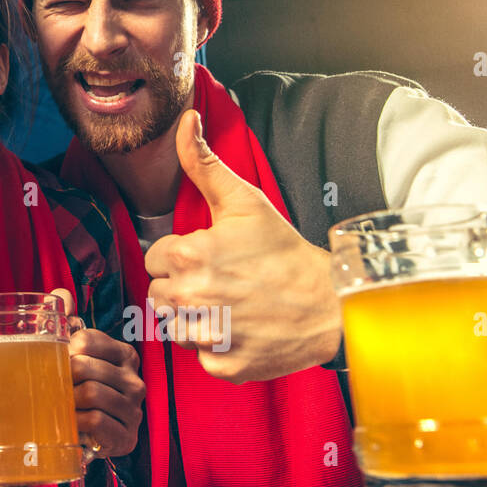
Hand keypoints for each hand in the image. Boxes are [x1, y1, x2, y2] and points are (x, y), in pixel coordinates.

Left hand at [50, 288, 143, 458]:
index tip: (57, 361)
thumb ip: (68, 323)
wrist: (96, 437)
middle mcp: (134, 380)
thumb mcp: (78, 355)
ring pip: (91, 393)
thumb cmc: (84, 390)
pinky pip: (96, 421)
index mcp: (124, 354)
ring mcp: (134, 409)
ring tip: (62, 405)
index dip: (64, 350)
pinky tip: (72, 423)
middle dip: (62, 377)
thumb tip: (60, 294)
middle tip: (53, 387)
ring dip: (68, 401)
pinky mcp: (127, 436)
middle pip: (84, 367)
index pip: (86, 340)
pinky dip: (77, 421)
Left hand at [143, 110, 341, 382]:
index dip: (180, 257)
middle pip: (159, 296)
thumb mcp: (243, 201)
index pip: (155, 261)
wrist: (331, 302)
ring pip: (174, 328)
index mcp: (188, 255)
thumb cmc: (282, 250)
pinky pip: (200, 357)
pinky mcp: (224, 366)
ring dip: (195, 319)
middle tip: (222, 281)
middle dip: (183, 288)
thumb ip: (202, 163)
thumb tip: (186, 120)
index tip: (210, 256)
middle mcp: (192, 298)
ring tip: (231, 305)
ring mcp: (208, 335)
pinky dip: (217, 348)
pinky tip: (242, 330)